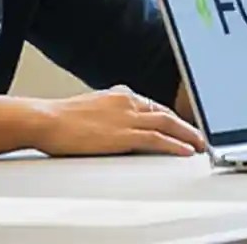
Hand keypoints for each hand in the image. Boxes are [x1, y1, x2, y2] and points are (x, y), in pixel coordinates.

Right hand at [33, 86, 206, 156]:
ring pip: (167, 124)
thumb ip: (106, 111)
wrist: (45, 120)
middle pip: (165, 113)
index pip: (152, 105)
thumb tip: (112, 119)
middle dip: (185, 125)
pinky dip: (175, 145)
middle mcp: (126, 102)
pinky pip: (157, 139)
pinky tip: (186, 151)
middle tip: (199, 136)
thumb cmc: (59, 118)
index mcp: (119, 96)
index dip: (170, 117)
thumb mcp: (89, 107)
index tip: (181, 125)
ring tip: (200, 144)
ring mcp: (126, 118)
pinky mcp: (123, 135)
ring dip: (187, 135)